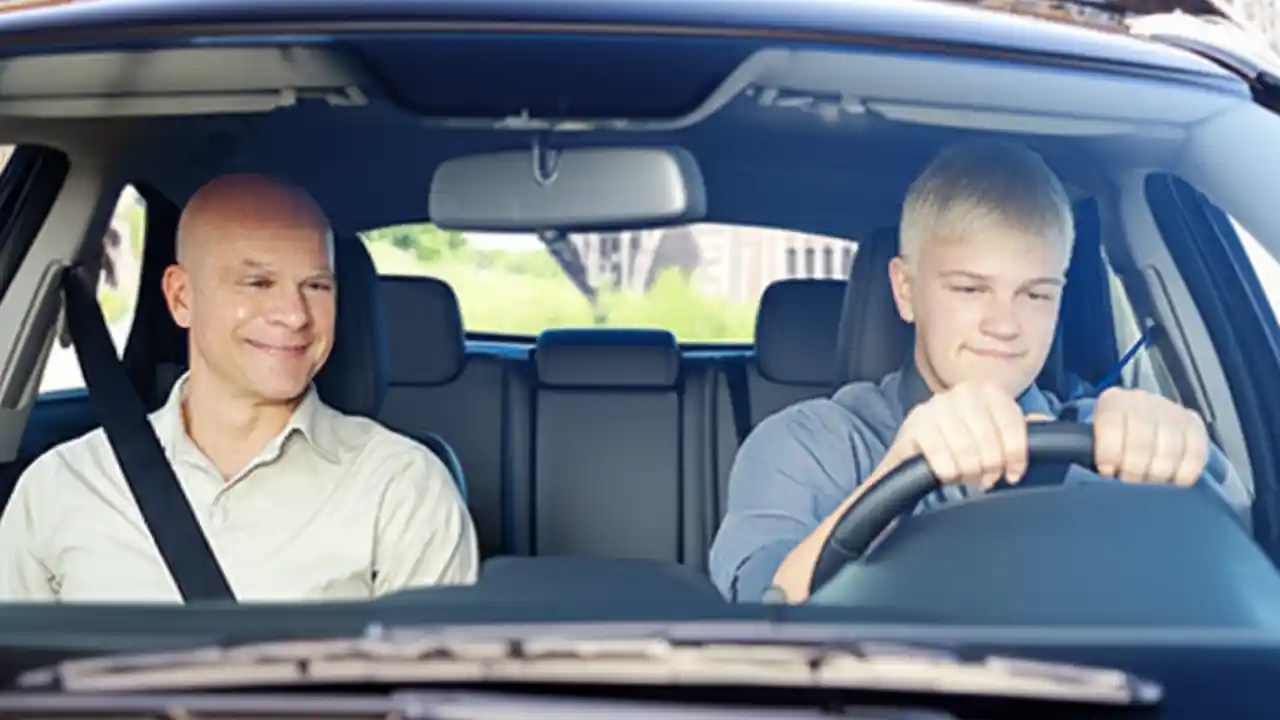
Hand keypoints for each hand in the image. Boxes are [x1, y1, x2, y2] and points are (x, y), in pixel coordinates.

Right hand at [885, 382, 1029, 489]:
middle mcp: (963, 392)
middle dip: (990, 468)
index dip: (1016, 455)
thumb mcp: (995, 432)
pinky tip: (948, 473)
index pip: (1012, 425)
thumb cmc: (963, 440)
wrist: (917, 446)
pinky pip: (941, 457)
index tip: (1013, 474)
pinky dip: (948, 473)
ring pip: (966, 451)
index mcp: (988, 390)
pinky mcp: (915, 425)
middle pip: (989, 441)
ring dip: (969, 472)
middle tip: (985, 479)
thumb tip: (1045, 421)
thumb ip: (1021, 427)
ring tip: (966, 475)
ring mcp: (936, 406)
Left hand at [1092, 387, 1207, 485]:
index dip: (1109, 453)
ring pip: (1169, 452)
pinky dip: (1183, 475)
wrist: (1142, 422)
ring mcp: (1172, 411)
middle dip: (1134, 471)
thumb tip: (1105, 472)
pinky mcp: (1195, 425)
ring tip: (1148, 485)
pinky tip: (1172, 482)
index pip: (1112, 425)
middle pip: (1142, 442)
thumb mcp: (1096, 437)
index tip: (1107, 472)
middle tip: (1129, 484)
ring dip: (1157, 476)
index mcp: (1114, 401)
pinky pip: (1195, 455)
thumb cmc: (1114, 439)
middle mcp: (1144, 401)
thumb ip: (1092, 449)